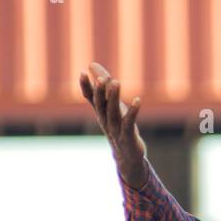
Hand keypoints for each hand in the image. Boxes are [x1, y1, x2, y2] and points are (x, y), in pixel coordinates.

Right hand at [79, 62, 148, 187]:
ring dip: (113, 97)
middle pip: (100, 104)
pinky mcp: (128, 136)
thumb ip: (103, 85)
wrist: (127, 156)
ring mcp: (116, 129)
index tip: (82, 72)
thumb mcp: (111, 105)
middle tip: (100, 78)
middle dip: (99, 91)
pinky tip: (138, 99)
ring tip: (115, 82)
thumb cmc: (120, 126)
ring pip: (113, 112)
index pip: (90, 98)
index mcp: (100, 113)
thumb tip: (92, 64)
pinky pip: (129, 122)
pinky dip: (133, 111)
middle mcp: (105, 120)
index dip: (86, 87)